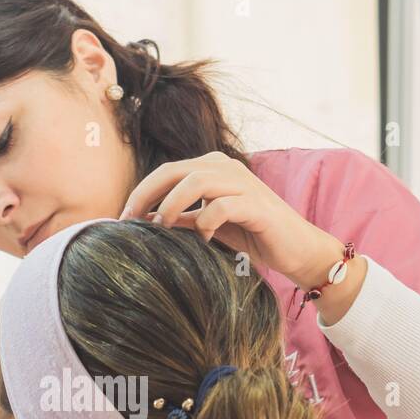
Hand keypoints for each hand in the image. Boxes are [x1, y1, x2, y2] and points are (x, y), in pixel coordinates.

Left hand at [119, 150, 348, 292]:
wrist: (297, 250)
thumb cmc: (252, 236)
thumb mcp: (209, 226)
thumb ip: (183, 219)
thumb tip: (146, 221)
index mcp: (212, 168)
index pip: (166, 171)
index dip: (141, 193)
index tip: (122, 219)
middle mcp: (226, 168)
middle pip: (174, 170)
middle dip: (146, 195)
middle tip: (129, 222)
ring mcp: (243, 184)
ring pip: (196, 180)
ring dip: (172, 204)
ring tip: (162, 227)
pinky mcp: (257, 205)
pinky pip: (222, 205)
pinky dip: (206, 222)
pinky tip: (203, 240)